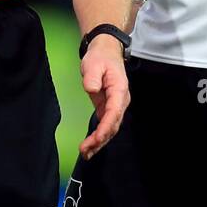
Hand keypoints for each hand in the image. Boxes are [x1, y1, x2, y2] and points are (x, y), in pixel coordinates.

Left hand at [78, 35, 129, 160]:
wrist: (105, 52)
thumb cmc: (100, 57)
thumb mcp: (93, 63)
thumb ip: (92, 76)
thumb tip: (92, 88)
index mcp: (119, 89)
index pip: (114, 112)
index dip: (106, 127)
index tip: (96, 138)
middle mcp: (120, 101)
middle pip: (114, 124)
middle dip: (101, 139)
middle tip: (86, 150)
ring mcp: (115, 106)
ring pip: (110, 128)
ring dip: (99, 142)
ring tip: (86, 154)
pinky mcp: (108, 108)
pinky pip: (105, 126)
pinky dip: (98, 137)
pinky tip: (89, 147)